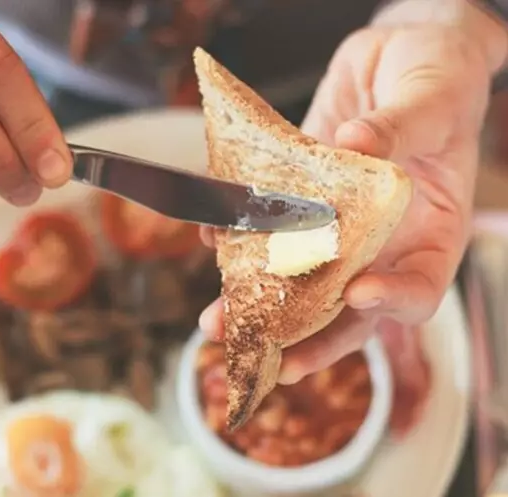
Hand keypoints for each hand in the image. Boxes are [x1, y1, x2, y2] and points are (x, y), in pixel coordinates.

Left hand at [200, 22, 497, 382]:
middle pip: (345, 308)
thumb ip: (400, 127)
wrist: (398, 53)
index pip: (417, 288)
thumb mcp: (433, 96)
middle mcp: (381, 242)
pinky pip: (268, 228)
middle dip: (303, 335)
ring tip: (216, 320)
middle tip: (261, 353)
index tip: (357, 294)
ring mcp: (336, 226)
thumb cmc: (438, 75)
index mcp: (431, 231)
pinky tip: (212, 237)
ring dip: (256, 303)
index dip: (390, 302)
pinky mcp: (300, 201)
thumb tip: (356, 145)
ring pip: (298, 279)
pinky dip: (238, 238)